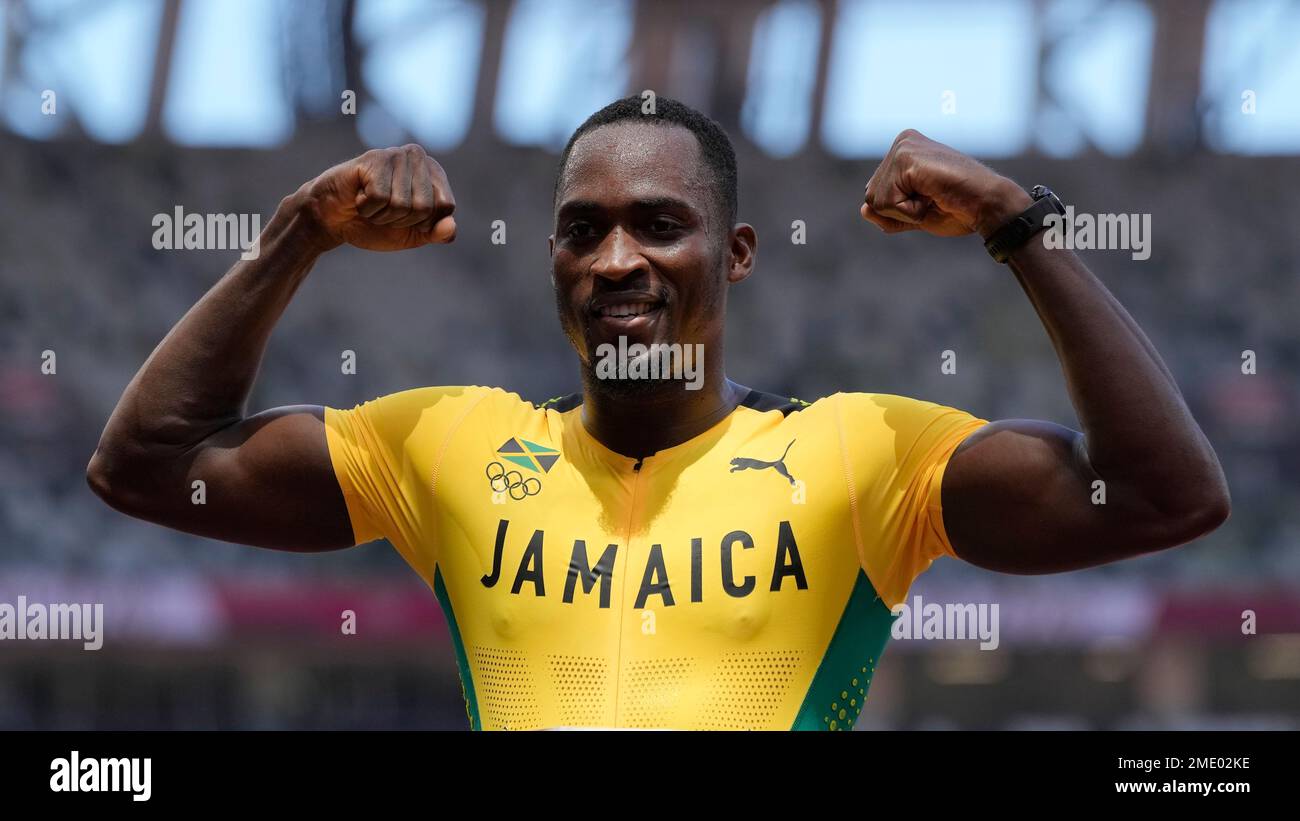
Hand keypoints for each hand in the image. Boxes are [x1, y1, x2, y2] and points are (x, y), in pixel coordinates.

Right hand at [294, 144, 456, 251]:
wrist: (333, 220)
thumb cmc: (375, 224)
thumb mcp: (412, 235)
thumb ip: (436, 233)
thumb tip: (451, 226)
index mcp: (434, 173)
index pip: (446, 206)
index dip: (425, 223)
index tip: (406, 218)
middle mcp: (418, 157)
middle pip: (425, 207)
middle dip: (401, 220)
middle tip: (384, 211)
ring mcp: (395, 154)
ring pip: (402, 204)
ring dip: (382, 215)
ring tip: (370, 203)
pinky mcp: (372, 159)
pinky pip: (379, 198)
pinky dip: (367, 208)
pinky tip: (359, 197)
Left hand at [860, 129, 1030, 238]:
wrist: (988, 206)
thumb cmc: (959, 209)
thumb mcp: (914, 215)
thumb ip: (887, 213)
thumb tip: (863, 210)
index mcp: (903, 151)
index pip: (876, 195)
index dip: (901, 210)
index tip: (931, 199)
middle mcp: (901, 143)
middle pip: (871, 197)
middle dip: (900, 211)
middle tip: (934, 199)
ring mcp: (903, 147)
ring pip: (876, 201)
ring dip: (906, 212)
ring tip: (935, 196)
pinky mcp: (907, 158)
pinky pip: (888, 203)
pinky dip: (910, 212)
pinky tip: (933, 196)